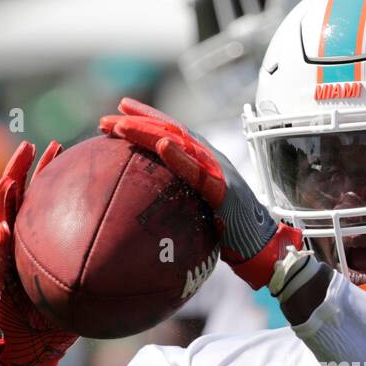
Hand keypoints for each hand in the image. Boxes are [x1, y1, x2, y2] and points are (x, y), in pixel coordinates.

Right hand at [0, 140, 79, 365]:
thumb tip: (146, 260)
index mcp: (30, 249)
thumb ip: (101, 275)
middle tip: (30, 145)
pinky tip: (2, 229)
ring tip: (10, 177)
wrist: (30, 364)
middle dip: (18, 172)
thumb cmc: (56, 332)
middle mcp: (12, 254)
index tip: (59, 147)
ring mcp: (0, 271)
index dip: (46, 175)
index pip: (37, 203)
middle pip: (12, 203)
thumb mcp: (84, 296)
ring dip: (2, 201)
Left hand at [99, 98, 301, 289]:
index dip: (144, 122)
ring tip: (121, 126)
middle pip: (170, 131)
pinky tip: (162, 146)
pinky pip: (199, 170)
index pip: (170, 134)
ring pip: (181, 142)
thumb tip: (142, 213)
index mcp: (202, 162)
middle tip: (104, 120)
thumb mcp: (196, 213)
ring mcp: (219, 171)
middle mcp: (210, 159)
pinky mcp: (225, 188)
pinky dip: (181, 157)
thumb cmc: (229, 235)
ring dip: (150, 132)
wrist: (262, 248)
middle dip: (137, 121)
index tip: (114, 117)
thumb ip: (177, 203)